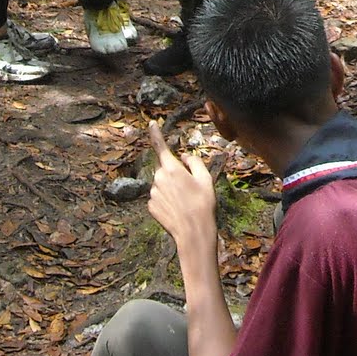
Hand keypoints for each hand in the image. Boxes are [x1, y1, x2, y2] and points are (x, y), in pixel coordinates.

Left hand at [147, 122, 217, 254]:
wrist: (194, 232)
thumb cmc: (203, 204)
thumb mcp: (205, 178)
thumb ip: (193, 162)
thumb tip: (183, 157)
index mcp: (172, 169)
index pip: (160, 146)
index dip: (155, 133)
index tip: (151, 123)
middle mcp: (158, 179)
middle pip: (164, 168)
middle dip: (174, 173)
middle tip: (189, 187)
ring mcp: (153, 194)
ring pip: (161, 184)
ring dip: (170, 188)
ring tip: (185, 201)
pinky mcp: (151, 207)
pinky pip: (158, 197)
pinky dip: (166, 200)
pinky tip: (177, 209)